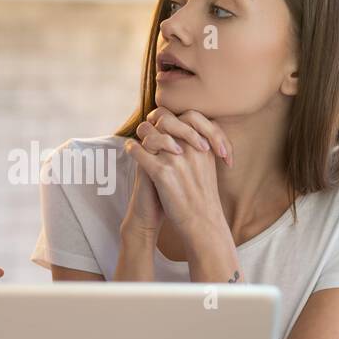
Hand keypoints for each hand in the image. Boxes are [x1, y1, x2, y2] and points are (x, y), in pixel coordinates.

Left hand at [125, 108, 232, 242]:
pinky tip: (130, 150)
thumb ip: (198, 146)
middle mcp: (191, 148)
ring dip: (142, 135)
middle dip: (154, 121)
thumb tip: (185, 130)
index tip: (164, 122)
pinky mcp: (162, 173)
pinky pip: (139, 151)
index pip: (189, 115)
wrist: (202, 222)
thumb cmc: (203, 196)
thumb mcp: (208, 165)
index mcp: (204, 145)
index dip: (173, 116)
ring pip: (150, 133)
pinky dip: (132, 148)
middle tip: (149, 127)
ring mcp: (176, 159)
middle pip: (166, 119)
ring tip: (139, 140)